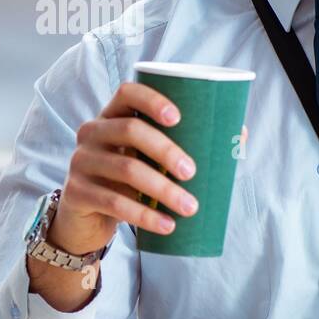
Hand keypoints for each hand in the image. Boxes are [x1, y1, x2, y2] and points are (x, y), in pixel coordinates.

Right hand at [48, 81, 199, 255]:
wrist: (85, 220)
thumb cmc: (127, 183)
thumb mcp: (147, 161)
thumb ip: (181, 146)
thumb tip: (242, 133)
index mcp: (111, 116)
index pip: (127, 93)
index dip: (153, 100)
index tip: (179, 118)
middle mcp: (91, 133)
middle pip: (130, 130)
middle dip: (166, 150)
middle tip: (192, 172)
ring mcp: (80, 162)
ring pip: (126, 169)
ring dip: (163, 189)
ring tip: (190, 207)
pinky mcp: (76, 193)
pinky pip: (114, 202)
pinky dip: (145, 216)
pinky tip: (167, 225)